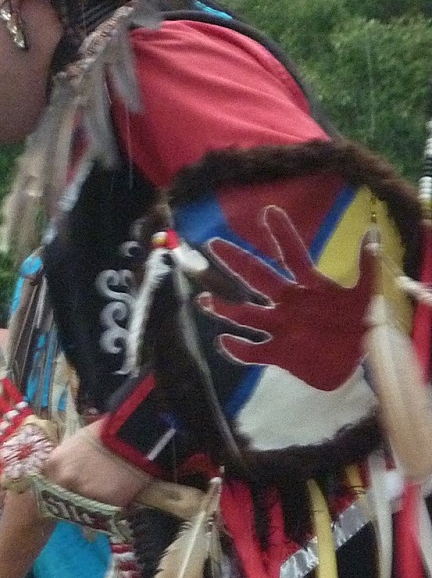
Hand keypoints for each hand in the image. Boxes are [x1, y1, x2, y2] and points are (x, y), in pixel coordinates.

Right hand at [203, 205, 374, 392]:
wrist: (358, 366)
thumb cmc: (360, 328)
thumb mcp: (367, 296)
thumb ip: (367, 266)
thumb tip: (372, 231)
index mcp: (309, 287)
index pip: (292, 255)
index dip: (282, 234)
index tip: (269, 211)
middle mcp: (288, 303)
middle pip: (258, 278)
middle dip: (237, 261)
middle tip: (215, 244)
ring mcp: (280, 328)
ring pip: (246, 315)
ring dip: (225, 307)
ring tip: (204, 299)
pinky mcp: (277, 354)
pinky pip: (252, 352)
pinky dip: (237, 348)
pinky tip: (224, 340)